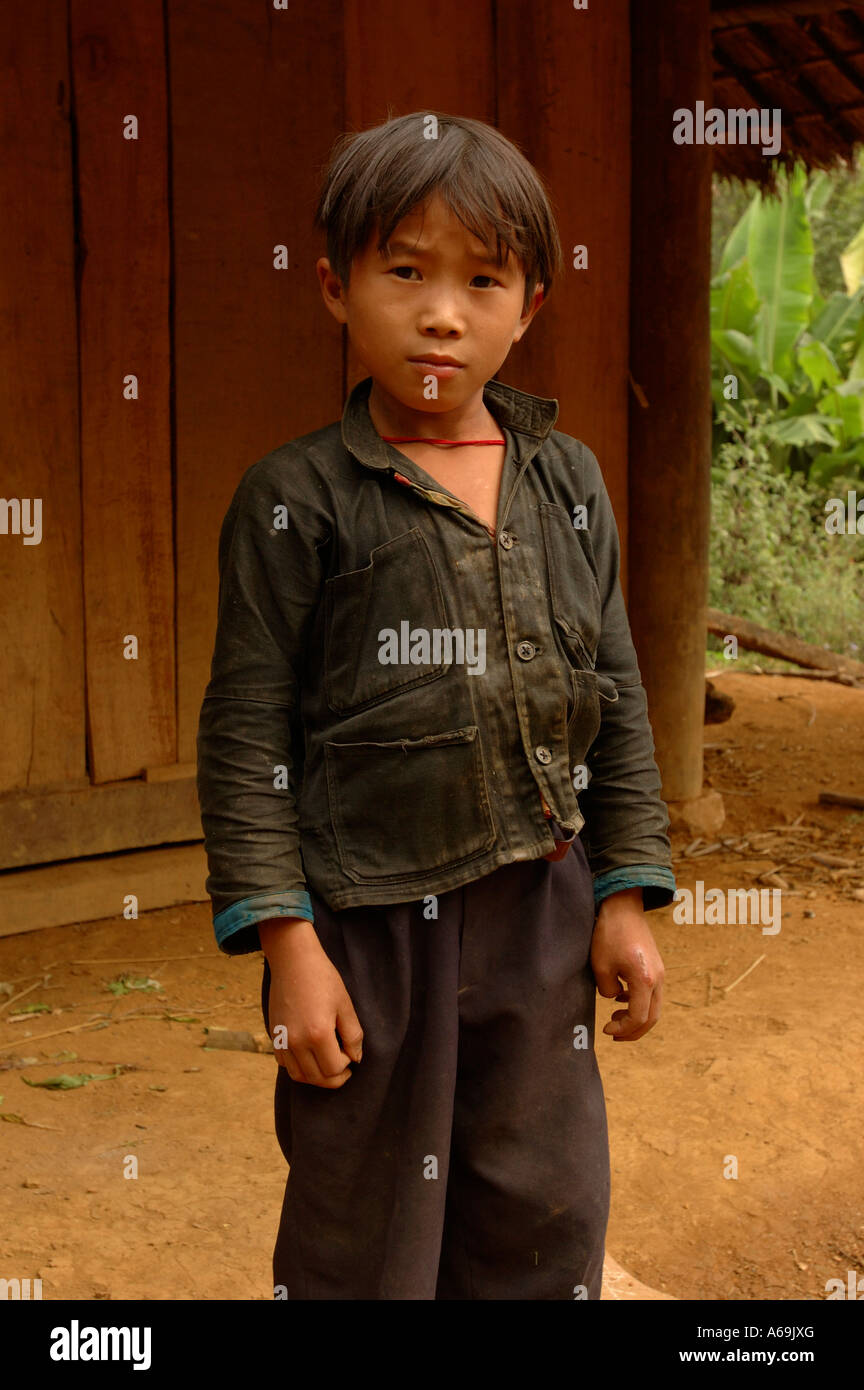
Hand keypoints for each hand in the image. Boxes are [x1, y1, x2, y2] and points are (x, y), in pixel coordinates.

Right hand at [259, 918, 363, 1087]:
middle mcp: (296, 1042)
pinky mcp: (274, 1035)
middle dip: (334, 1077)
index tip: (350, 1052)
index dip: (347, 1065)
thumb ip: (353, 1035)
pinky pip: (285, 1063)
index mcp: (318, 1034)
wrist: (293, 960)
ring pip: (298, 1075)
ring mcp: (282, 1039)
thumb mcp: (345, 1004)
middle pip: (316, 1078)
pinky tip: (310, 1055)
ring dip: (315, 1076)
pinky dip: (298, 1067)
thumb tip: (356, 1059)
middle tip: (345, 1067)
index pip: (334, 1069)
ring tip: (327, 1065)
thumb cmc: (323, 978)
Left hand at [590, 888, 663, 1041]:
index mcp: (644, 980)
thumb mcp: (601, 966)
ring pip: (654, 1007)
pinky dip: (639, 1003)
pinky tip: (621, 999)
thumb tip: (614, 998)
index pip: (639, 1017)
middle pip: (652, 1017)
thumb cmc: (610, 934)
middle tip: (614, 1034)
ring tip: (616, 1019)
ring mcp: (659, 973)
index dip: (623, 1029)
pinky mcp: (656, 967)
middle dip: (633, 1031)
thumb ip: (608, 990)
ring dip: (637, 1018)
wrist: (623, 907)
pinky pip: (652, 994)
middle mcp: (657, 979)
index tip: (606, 1029)